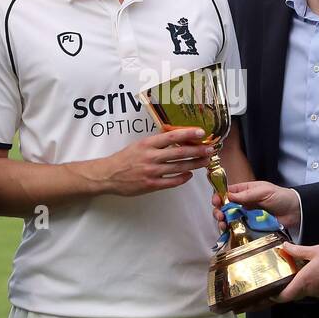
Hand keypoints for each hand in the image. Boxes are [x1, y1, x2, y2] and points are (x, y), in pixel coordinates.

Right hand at [90, 127, 211, 196]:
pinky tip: (189, 174)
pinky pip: (171, 181)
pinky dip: (182, 178)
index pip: (171, 136)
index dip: (188, 134)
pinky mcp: (150, 184)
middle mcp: (151, 157)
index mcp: (148, 144)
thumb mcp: (139, 145)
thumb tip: (177, 139)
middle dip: (198, 151)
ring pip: (178, 167)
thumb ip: (156, 143)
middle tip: (210, 149)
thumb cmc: (124, 159)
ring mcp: (151, 171)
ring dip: (194, 164)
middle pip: (179, 152)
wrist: (108, 175)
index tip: (201, 133)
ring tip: (205, 161)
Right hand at [222, 181, 300, 233]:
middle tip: (219, 215)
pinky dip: (231, 229)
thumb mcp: (263, 191)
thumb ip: (246, 195)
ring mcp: (247, 215)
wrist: (295, 211)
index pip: (227, 192)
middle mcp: (243, 203)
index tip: (215, 202)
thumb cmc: (281, 197)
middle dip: (219, 210)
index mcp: (245, 191)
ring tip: (222, 223)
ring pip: (229, 218)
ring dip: (223, 221)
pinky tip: (228, 230)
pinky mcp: (251, 226)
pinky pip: (239, 228)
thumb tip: (229, 196)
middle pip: (225, 206)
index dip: (219, 196)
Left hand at [276, 243, 318, 301]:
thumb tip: (284, 246)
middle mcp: (310, 290)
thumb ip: (298, 250)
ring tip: (295, 274)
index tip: (270, 293)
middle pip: (293, 295)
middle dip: (286, 290)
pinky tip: (311, 274)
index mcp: (303, 281)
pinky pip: (314, 290)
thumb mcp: (314, 251)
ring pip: (304, 292)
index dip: (276, 297)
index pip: (285, 296)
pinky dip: (309, 285)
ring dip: (298, 286)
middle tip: (281, 281)